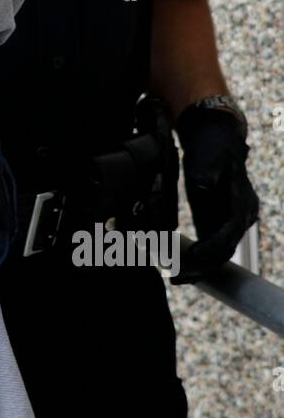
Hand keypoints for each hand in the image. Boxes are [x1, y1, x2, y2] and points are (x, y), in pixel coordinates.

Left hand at [174, 106, 258, 279]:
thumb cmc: (211, 146)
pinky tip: (180, 272)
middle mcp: (242, 216)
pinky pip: (212, 249)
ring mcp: (231, 222)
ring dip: (198, 269)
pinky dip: (197, 262)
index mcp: (242, 201)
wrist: (214, 139)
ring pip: (219, 254)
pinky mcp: (219, 224)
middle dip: (202, 265)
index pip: (229, 232)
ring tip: (175, 278)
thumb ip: (207, 169)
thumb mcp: (208, 154)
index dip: (211, 247)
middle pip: (225, 249)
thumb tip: (203, 184)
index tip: (192, 257)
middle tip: (177, 275)